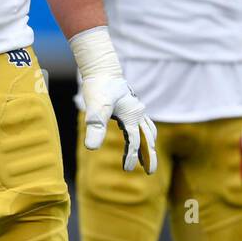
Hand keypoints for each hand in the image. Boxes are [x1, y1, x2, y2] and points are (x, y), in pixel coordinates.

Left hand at [71, 26, 156, 173]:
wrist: (101, 68)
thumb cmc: (98, 87)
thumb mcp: (95, 107)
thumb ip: (95, 127)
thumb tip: (92, 148)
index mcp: (133, 115)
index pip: (135, 141)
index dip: (131, 157)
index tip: (126, 170)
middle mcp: (138, 112)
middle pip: (148, 138)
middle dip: (150, 156)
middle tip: (150, 172)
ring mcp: (136, 108)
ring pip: (148, 131)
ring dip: (149, 145)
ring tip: (148, 158)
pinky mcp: (130, 106)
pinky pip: (142, 123)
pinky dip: (144, 133)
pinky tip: (139, 136)